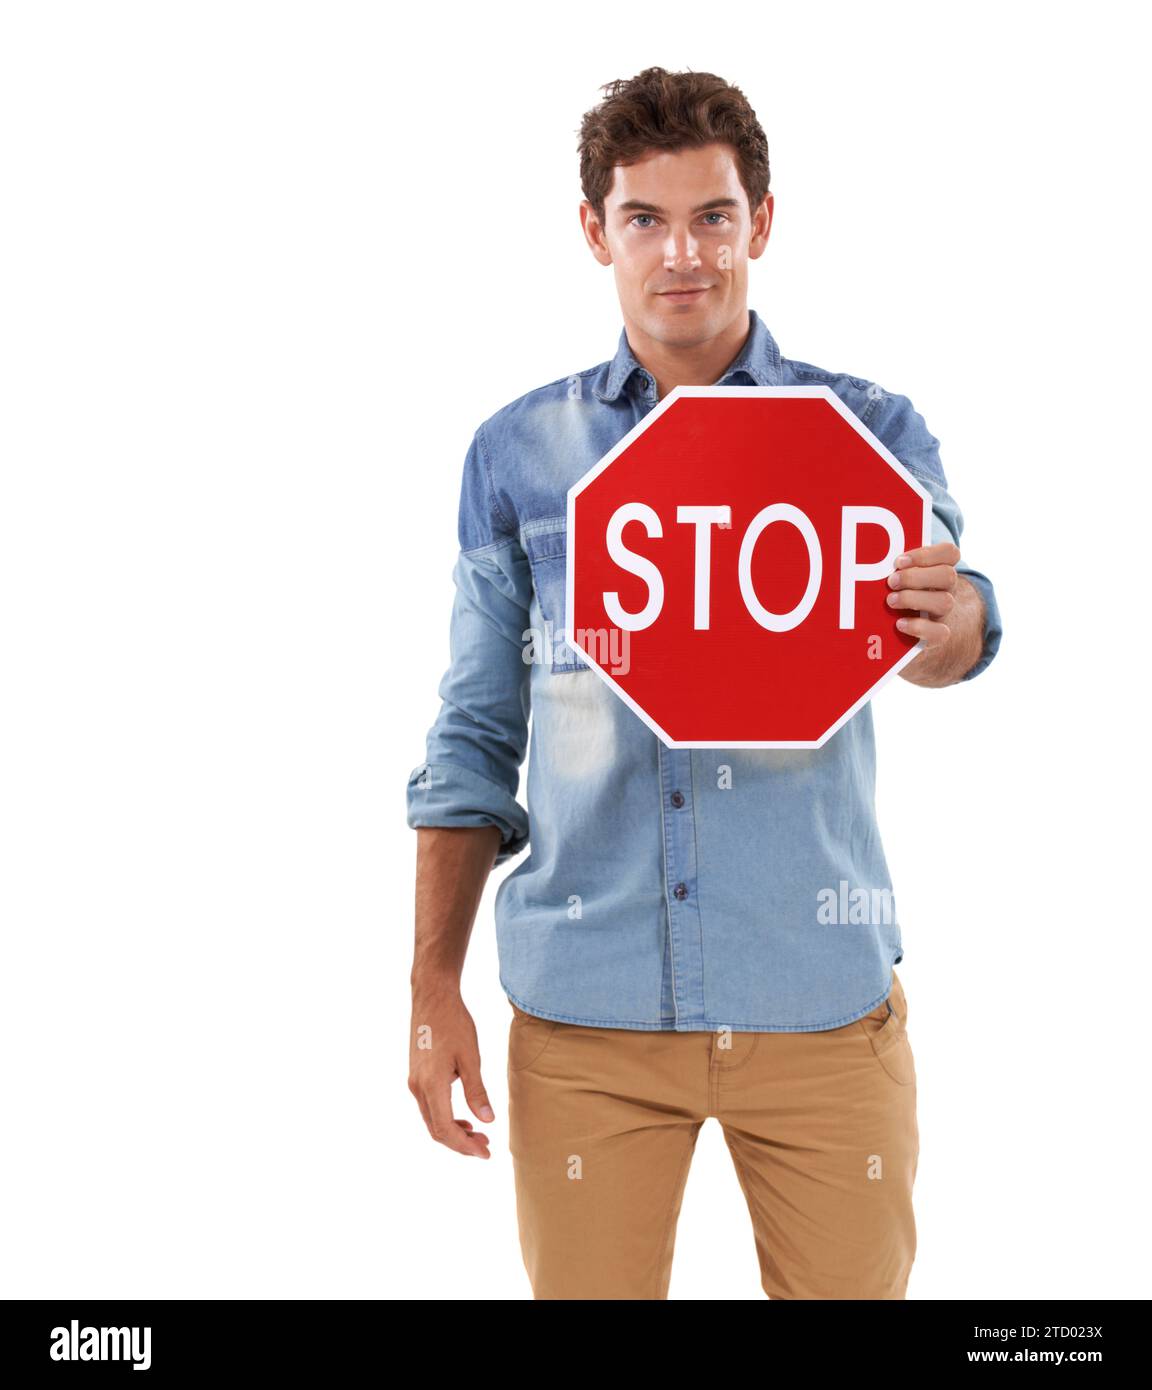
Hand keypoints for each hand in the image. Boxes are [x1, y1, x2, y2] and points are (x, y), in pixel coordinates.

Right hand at [408, 988, 493, 1157]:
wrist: (432, 996)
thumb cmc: (453, 1022)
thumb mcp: (470, 1057)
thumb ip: (477, 1091)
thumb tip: (487, 1121)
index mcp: (431, 1085)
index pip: (445, 1130)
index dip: (465, 1147)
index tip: (485, 1153)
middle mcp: (418, 1087)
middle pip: (436, 1130)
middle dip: (460, 1143)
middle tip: (485, 1146)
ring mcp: (414, 1081)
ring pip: (431, 1120)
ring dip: (453, 1132)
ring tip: (477, 1134)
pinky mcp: (416, 1075)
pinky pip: (429, 1107)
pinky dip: (445, 1117)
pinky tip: (463, 1117)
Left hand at [886, 540, 960, 646]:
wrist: (914, 629)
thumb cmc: (900, 594)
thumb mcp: (900, 576)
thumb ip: (893, 565)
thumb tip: (866, 552)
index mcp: (940, 569)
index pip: (950, 553)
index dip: (926, 554)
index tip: (899, 561)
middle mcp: (947, 590)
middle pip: (948, 575)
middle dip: (915, 577)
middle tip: (891, 582)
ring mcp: (944, 613)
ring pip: (945, 602)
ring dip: (914, 599)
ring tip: (890, 601)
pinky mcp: (938, 636)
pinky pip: (940, 633)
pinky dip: (919, 627)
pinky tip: (899, 623)